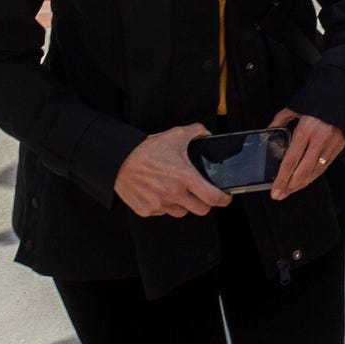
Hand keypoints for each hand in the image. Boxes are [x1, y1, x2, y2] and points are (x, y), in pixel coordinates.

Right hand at [113, 124, 230, 218]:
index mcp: (184, 177)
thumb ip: (197, 131)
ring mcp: (159, 204)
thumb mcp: (175, 135)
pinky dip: (164, 205)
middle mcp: (173, 193)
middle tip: (201, 194)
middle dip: (204, 203)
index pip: (212, 197)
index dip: (223, 200)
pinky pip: (163, 213)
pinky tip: (159, 192)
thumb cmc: (147, 150)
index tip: (225, 198)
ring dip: (183, 204)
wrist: (119, 162)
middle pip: (201, 210)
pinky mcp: (146, 211)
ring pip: (181, 212)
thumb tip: (207, 133)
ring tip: (176, 190)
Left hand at [266, 108, 344, 200]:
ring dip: (302, 184)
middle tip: (279, 195)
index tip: (274, 191)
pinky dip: (314, 175)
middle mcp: (320, 139)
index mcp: (306, 130)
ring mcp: (332, 144)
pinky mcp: (340, 145)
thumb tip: (270, 130)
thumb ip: (281, 119)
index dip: (282, 179)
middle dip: (290, 186)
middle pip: (303, 171)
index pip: (291, 161)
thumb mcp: (297, 106)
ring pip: (316, 172)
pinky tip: (306, 179)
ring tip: (290, 190)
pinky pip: (325, 165)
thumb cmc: (320, 96)